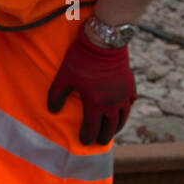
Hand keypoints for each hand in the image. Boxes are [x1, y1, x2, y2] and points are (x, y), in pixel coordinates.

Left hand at [46, 27, 136, 145]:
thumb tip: (52, 111)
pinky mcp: (130, 85)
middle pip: (111, 128)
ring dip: (117, 127)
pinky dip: (127, 110)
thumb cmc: (81, 60)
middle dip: (104, 137)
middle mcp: (113, 104)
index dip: (87, 137)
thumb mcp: (63, 77)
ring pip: (123, 117)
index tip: (83, 141)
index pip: (92, 129)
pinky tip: (123, 110)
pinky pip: (131, 103)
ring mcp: (124, 95)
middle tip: (99, 141)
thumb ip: (56, 95)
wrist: (104, 42)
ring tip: (112, 131)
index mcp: (96, 104)